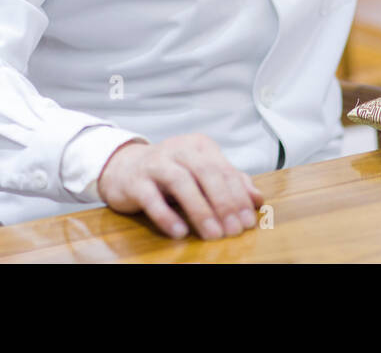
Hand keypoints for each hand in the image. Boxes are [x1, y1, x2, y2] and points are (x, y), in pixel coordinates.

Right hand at [96, 134, 263, 240]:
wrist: (123, 166)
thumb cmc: (170, 171)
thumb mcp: (201, 173)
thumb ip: (229, 183)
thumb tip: (257, 199)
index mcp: (200, 146)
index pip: (225, 170)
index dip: (239, 196)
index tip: (248, 222)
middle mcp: (179, 149)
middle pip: (207, 174)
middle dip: (224, 204)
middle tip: (234, 230)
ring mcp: (155, 163)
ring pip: (181, 183)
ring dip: (200, 210)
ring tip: (213, 234)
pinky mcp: (135, 180)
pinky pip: (151, 198)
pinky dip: (167, 215)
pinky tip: (180, 232)